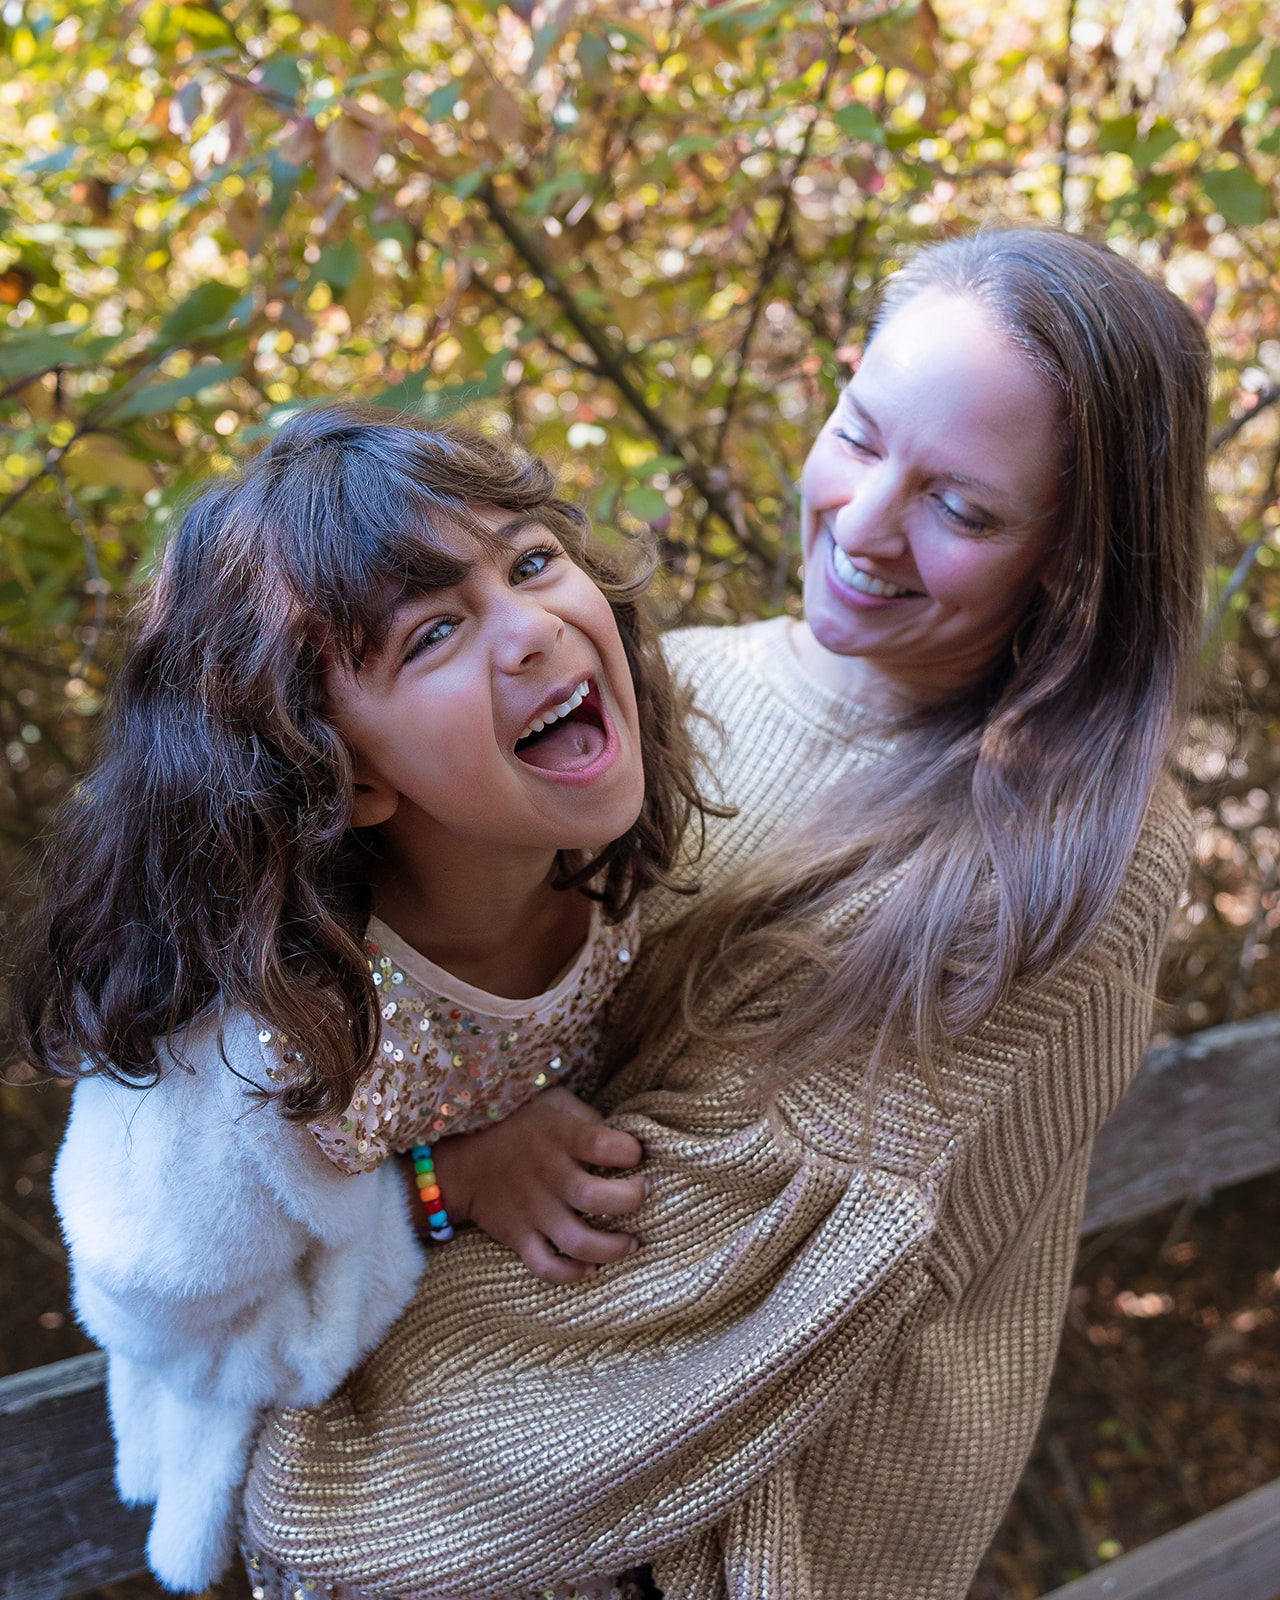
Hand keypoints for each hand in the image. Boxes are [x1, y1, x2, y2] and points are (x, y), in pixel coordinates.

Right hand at [428, 1087, 646, 1283]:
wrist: (463, 1160)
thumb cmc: (519, 1126)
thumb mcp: (553, 1103)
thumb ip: (587, 1117)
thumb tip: (625, 1136)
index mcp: (560, 1136)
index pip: (606, 1145)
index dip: (631, 1151)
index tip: (636, 1154)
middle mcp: (548, 1175)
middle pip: (597, 1198)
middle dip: (632, 1201)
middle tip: (643, 1196)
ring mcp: (533, 1209)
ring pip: (578, 1242)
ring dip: (613, 1248)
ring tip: (630, 1243)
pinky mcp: (518, 1236)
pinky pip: (547, 1267)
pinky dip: (572, 1274)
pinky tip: (591, 1265)